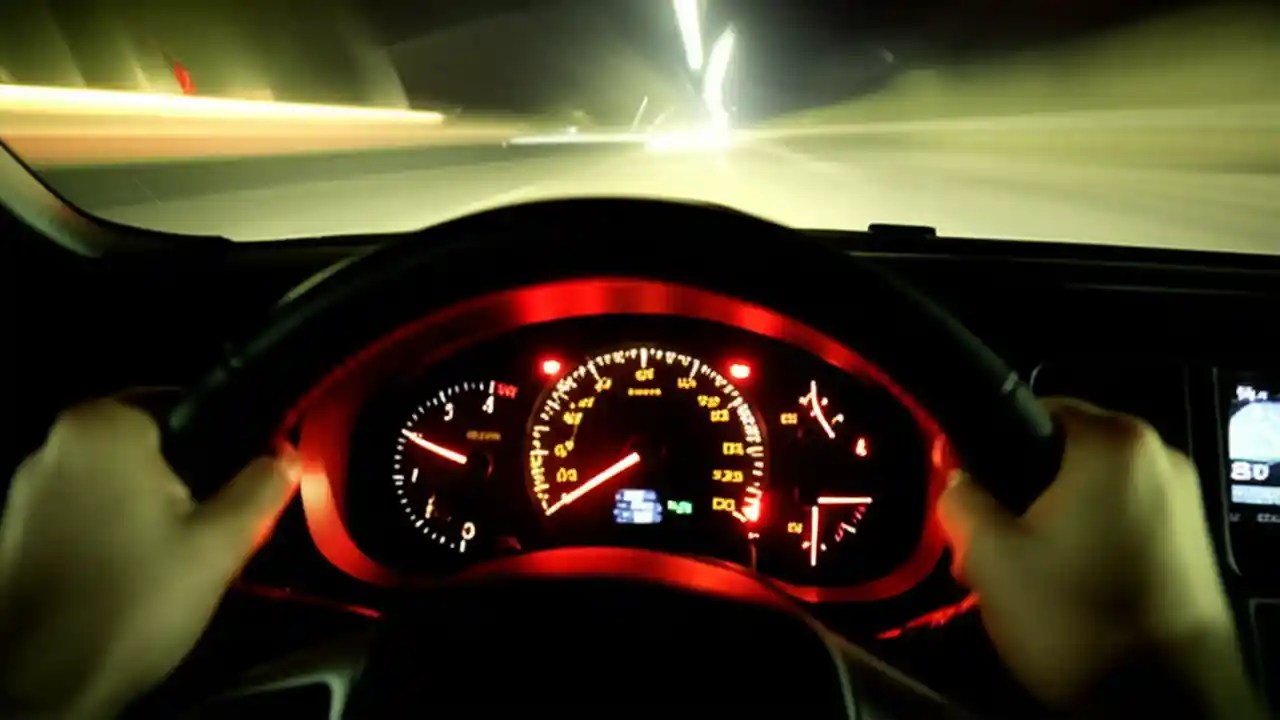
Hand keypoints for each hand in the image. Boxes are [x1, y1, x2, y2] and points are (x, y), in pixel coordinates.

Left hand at [0, 400, 297, 718]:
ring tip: (179, 558)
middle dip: (188, 481)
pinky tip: (138, 574)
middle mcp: (56, 443)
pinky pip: (87, 513)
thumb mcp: (221, 543)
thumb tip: (286, 457)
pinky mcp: (17, 532)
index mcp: (104, 427)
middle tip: (218, 528)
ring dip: (151, 511)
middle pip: (149, 446)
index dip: (226, 441)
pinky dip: (117, 533)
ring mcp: (27, 490)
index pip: (184, 403)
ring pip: (117, 483)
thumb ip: (261, 488)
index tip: (248, 480)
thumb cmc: (135, 597)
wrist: (43, 682)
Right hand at [937, 398, 1262, 716]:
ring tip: (1020, 576)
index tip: (964, 494)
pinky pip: (1120, 524)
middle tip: (985, 547)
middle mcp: (1160, 457)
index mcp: (1113, 441)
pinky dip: (1087, 546)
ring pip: (1090, 495)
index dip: (985, 448)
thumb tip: (956, 476)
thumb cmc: (1074, 615)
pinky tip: (1063, 590)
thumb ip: (960, 499)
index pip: (1032, 409)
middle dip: (1018, 495)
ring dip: (1050, 524)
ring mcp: (1183, 504)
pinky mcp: (1190, 547)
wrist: (1167, 705)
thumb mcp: (991, 556)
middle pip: (1063, 457)